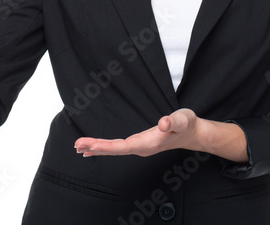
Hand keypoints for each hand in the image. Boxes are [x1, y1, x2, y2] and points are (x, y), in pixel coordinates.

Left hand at [74, 108, 204, 157]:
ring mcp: (140, 146)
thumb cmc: (187, 125)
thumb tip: (162, 124)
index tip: (90, 145)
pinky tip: (95, 149)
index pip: (122, 146)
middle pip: (115, 150)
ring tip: (80, 147)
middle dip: (95, 147)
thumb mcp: (183, 119)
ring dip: (97, 148)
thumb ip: (173, 121)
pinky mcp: (139, 143)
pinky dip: (105, 147)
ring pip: (115, 149)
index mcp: (149, 143)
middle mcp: (142, 148)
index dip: (105, 146)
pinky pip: (118, 147)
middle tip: (77, 145)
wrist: (192, 133)